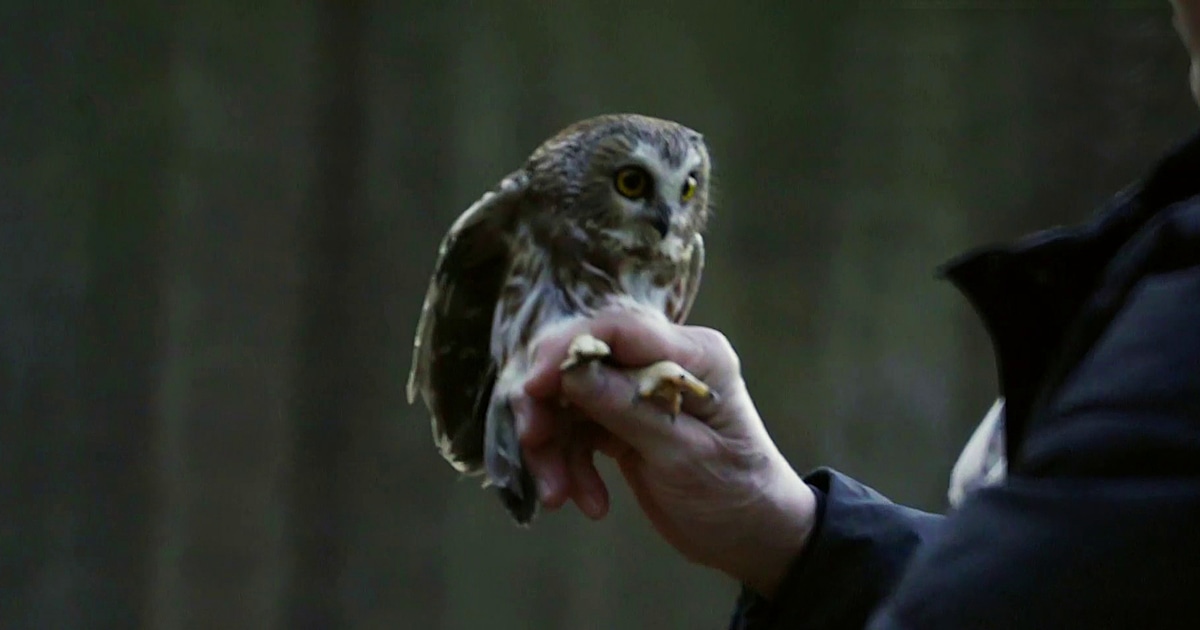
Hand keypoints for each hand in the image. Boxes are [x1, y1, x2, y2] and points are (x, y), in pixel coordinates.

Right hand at [515, 308, 817, 597]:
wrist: (752, 536)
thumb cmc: (734, 493)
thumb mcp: (684, 455)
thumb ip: (629, 409)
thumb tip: (571, 371)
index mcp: (693, 355)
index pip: (618, 329)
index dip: (567, 350)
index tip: (532, 388)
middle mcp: (662, 361)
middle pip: (581, 362)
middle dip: (549, 407)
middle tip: (534, 445)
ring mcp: (639, 389)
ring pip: (569, 399)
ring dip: (555, 447)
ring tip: (558, 495)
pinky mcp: (621, 419)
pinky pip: (577, 429)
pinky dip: (570, 464)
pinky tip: (588, 501)